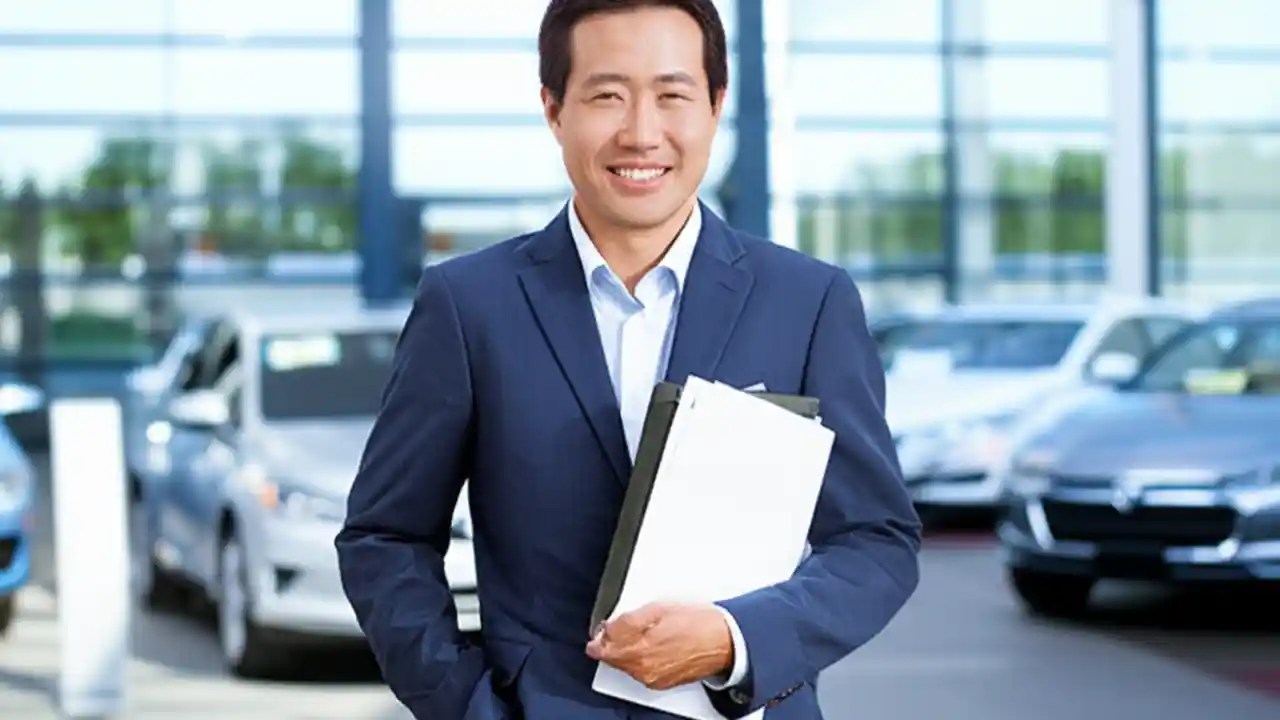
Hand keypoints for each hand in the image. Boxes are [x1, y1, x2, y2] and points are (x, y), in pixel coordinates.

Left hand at [585, 602, 733, 690]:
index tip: (607, 625)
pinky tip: (651, 646)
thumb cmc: (697, 623)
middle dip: (610, 642)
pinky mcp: (660, 683)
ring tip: (640, 635)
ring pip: (623, 665)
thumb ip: (630, 619)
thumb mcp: (659, 608)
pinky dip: (639, 660)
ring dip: (624, 651)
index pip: (602, 645)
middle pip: (610, 657)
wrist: (723, 643)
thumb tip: (612, 626)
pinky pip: (638, 672)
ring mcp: (650, 677)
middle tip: (619, 628)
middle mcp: (642, 667)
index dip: (602, 632)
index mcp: (639, 646)